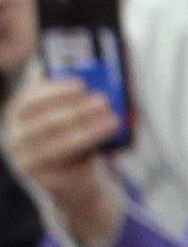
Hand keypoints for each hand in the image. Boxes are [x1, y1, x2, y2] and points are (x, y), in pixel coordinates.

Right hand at [2, 74, 124, 245]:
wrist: (78, 181)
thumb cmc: (75, 141)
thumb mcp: (70, 116)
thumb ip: (72, 96)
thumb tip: (89, 66)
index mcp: (18, 113)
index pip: (31, 99)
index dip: (56, 90)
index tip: (81, 84)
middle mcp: (15, 136)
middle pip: (45, 120)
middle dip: (77, 109)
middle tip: (103, 101)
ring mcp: (26, 159)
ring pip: (58, 141)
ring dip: (88, 128)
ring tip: (113, 120)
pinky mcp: (43, 178)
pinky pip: (67, 161)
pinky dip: (89, 148)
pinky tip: (107, 141)